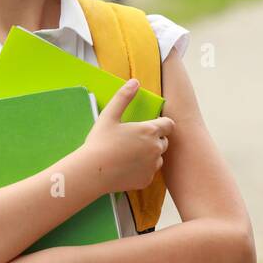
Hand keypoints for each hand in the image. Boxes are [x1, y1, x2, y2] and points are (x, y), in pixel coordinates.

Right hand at [80, 78, 173, 193]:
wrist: (93, 172)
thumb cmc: (100, 142)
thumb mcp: (109, 115)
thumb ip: (124, 97)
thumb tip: (135, 81)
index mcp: (149, 131)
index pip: (169, 125)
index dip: (161, 124)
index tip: (149, 126)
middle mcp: (156, 148)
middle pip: (164, 141)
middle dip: (154, 139)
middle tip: (134, 140)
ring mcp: (152, 166)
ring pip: (158, 158)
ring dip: (150, 155)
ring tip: (130, 154)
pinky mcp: (147, 180)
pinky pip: (150, 172)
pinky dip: (143, 169)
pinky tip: (127, 167)